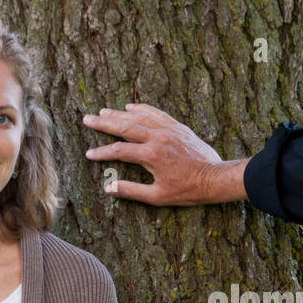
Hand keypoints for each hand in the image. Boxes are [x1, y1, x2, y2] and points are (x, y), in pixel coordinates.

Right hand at [81, 103, 235, 205]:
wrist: (215, 178)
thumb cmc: (188, 190)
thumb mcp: (158, 197)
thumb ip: (132, 191)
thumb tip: (109, 187)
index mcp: (151, 155)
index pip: (119, 151)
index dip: (102, 153)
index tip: (89, 154)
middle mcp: (158, 138)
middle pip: (125, 126)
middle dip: (104, 123)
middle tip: (87, 119)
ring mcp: (168, 130)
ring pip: (139, 116)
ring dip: (120, 113)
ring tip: (104, 111)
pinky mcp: (178, 127)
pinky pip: (157, 113)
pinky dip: (143, 109)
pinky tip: (132, 106)